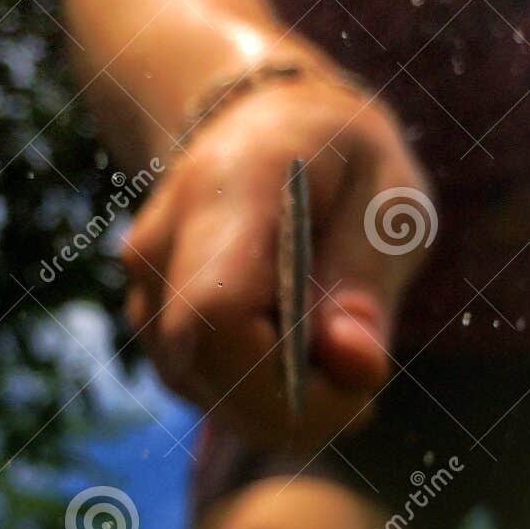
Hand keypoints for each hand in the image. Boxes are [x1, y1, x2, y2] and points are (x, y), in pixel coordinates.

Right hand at [121, 77, 433, 450]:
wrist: (259, 122)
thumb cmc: (338, 159)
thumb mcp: (386, 198)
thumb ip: (369, 281)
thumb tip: (356, 364)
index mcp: (229, 189)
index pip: (217, 312)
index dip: (284, 378)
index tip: (360, 385)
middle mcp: (163, 240)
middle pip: (209, 368)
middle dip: (298, 406)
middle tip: (363, 376)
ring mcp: (143, 287)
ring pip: (207, 392)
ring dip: (283, 402)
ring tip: (332, 346)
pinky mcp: (148, 325)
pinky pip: (204, 389)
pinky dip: (260, 394)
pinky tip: (297, 350)